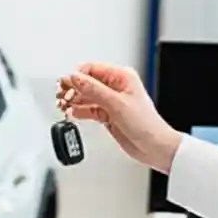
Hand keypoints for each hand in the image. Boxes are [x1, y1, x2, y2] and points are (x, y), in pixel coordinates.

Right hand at [56, 63, 180, 173]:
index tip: (66, 85)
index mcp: (122, 77)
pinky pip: (88, 109)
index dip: (77, 76)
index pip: (92, 69)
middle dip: (72, 88)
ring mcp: (111, 102)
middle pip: (86, 82)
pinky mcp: (108, 115)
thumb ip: (94, 90)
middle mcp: (115, 87)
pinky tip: (72, 113)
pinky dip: (79, 111)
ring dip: (73, 100)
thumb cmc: (147, 125)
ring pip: (85, 96)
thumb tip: (75, 78)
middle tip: (61, 96)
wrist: (155, 148)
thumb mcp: (117, 104)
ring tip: (63, 106)